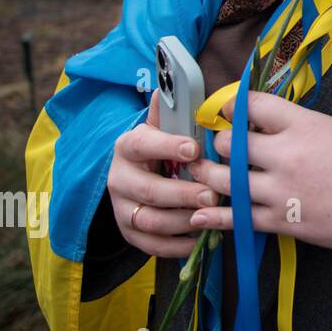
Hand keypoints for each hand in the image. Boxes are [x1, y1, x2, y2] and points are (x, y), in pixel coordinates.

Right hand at [107, 89, 215, 257]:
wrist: (137, 173)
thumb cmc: (162, 147)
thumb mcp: (164, 127)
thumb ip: (171, 111)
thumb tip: (169, 84)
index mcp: (128, 146)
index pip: (142, 144)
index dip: (166, 147)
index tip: (194, 149)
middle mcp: (119, 178)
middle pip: (148, 190)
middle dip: (182, 194)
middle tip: (212, 195)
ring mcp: (122, 207)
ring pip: (150, 220)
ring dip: (182, 221)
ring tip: (210, 218)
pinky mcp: (129, 232)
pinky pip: (150, 245)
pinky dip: (175, 245)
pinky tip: (199, 238)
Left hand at [187, 92, 331, 253]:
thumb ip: (296, 122)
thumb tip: (261, 121)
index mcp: (303, 126)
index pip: (253, 105)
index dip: (232, 105)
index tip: (226, 111)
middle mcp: (287, 155)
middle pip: (230, 144)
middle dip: (219, 143)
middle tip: (218, 146)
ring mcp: (281, 190)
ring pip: (225, 180)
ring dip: (208, 174)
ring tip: (201, 172)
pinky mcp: (281, 221)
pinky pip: (236, 218)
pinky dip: (213, 215)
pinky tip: (198, 212)